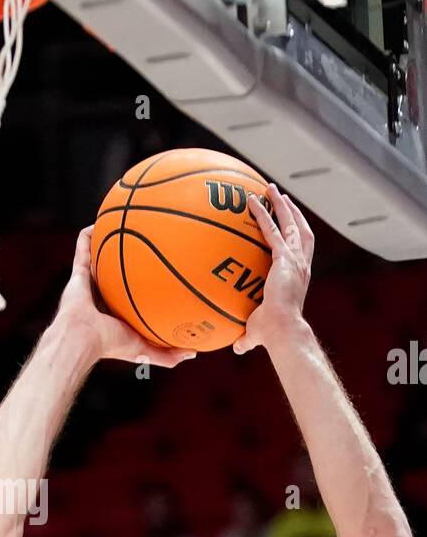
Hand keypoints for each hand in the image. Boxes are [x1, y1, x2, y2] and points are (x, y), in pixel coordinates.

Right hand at [56, 227, 196, 369]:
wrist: (82, 337)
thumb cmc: (111, 344)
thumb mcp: (145, 350)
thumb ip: (167, 355)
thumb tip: (194, 353)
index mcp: (115, 313)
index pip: (130, 296)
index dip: (141, 284)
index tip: (158, 271)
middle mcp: (102, 296)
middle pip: (115, 274)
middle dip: (126, 260)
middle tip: (144, 243)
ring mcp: (88, 284)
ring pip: (98, 259)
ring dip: (105, 243)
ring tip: (118, 224)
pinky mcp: (76, 274)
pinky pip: (82, 250)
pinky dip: (87, 237)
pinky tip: (99, 222)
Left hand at [235, 185, 313, 353]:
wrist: (282, 331)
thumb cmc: (272, 335)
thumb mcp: (257, 332)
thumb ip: (247, 336)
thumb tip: (236, 348)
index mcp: (299, 278)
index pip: (299, 251)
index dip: (295, 234)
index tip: (287, 222)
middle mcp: (301, 265)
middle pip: (301, 230)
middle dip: (292, 211)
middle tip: (280, 196)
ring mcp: (295, 260)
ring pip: (292, 224)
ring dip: (282, 205)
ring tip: (270, 189)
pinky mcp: (284, 259)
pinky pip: (272, 230)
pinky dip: (263, 214)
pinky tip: (252, 201)